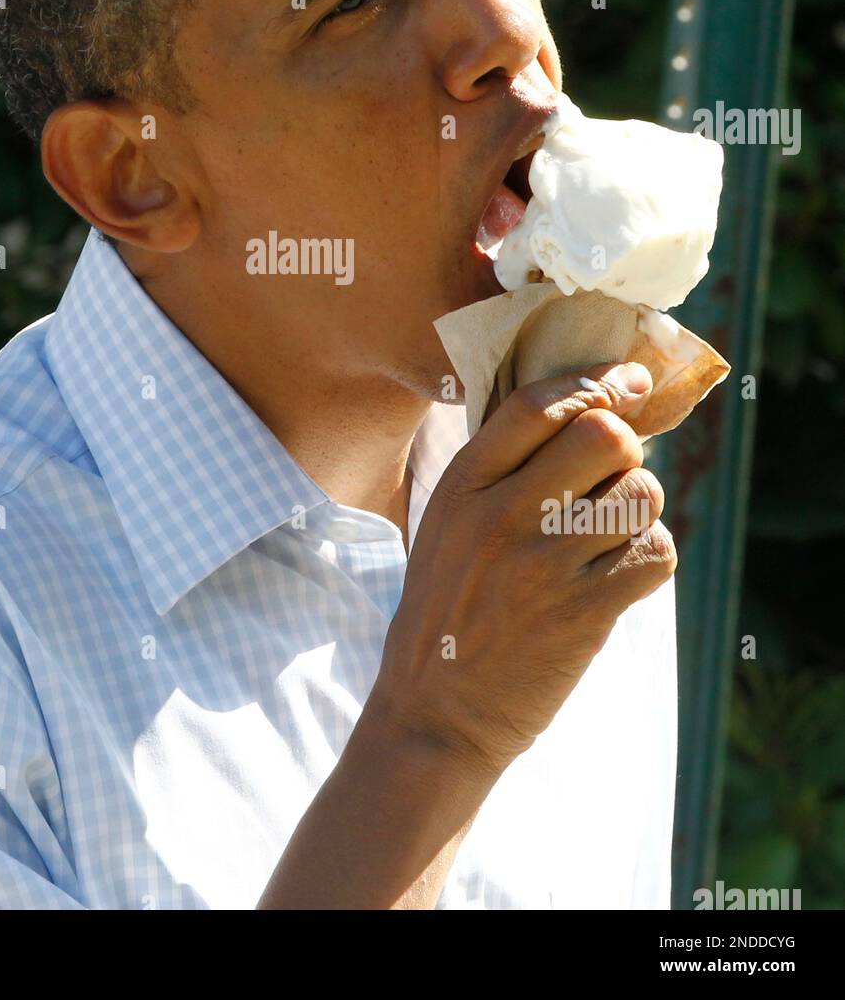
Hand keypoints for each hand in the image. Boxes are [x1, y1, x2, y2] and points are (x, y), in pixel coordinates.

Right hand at [369, 361, 673, 779]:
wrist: (436, 711)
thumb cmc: (447, 607)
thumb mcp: (446, 522)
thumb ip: (499, 467)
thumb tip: (584, 406)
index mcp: (463, 485)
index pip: (539, 404)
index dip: (595, 381)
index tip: (628, 381)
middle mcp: (502, 515)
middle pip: (604, 436)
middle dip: (623, 448)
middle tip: (611, 475)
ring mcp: (544, 565)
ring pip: (640, 493)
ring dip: (639, 507)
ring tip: (611, 532)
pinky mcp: (584, 613)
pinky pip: (655, 553)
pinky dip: (649, 558)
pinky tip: (619, 574)